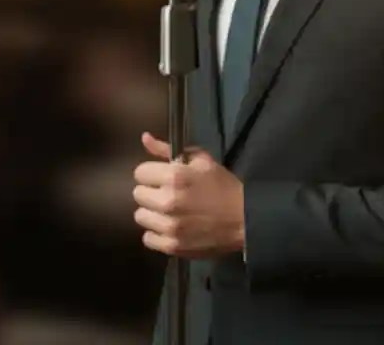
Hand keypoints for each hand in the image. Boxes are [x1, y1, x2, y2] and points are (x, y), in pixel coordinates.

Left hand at [133, 131, 244, 258]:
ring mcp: (168, 226)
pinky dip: (158, 233)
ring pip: (140, 216)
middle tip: (169, 194)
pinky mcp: (171, 246)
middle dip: (152, 192)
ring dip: (153, 213)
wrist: (245, 219)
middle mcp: (167, 201)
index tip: (163, 178)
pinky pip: (148, 238)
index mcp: (174, 176)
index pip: (140, 172)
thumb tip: (144, 137)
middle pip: (138, 194)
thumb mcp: (201, 161)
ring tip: (170, 212)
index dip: (152, 173)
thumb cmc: (223, 187)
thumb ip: (168, 150)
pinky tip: (172, 227)